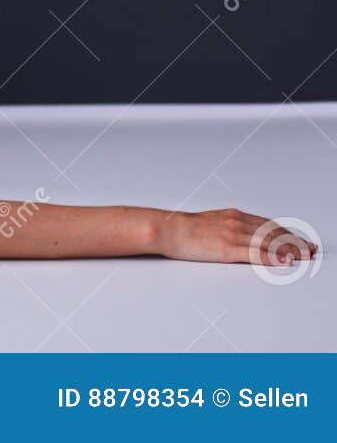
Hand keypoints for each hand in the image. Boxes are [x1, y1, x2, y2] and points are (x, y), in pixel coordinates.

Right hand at [157, 208, 317, 266]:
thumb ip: (229, 227)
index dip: (287, 233)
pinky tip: (285, 261)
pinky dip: (274, 257)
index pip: (268, 224)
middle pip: (274, 233)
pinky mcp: (227, 248)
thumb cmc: (183, 228)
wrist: (167, 229)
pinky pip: (257, 254)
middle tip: (310, 249)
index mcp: (233, 216)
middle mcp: (237, 222)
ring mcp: (233, 235)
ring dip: (291, 250)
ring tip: (305, 256)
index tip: (299, 240)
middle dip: (295, 242)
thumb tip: (241, 235)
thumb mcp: (210, 222)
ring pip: (270, 242)